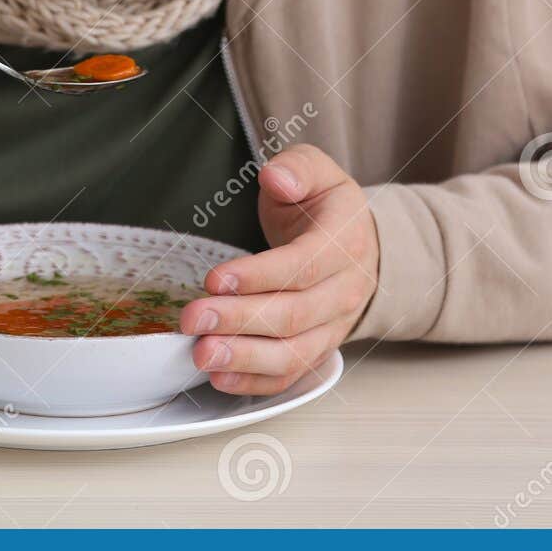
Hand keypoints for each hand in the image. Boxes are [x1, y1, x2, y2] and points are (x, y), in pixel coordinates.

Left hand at [179, 144, 378, 394]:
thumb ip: (296, 168)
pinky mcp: (318, 349)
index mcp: (346, 242)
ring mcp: (334, 326)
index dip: (258, 276)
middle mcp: (346, 290)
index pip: (304, 265)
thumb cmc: (324, 207)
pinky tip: (219, 378)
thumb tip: (276, 178)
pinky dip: (255, 383)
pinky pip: (290, 375)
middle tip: (193, 319)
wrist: (358, 244)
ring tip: (202, 356)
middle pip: (294, 315)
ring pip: (294, 353)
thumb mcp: (316, 171)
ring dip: (245, 359)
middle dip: (239, 320)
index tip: (214, 279)